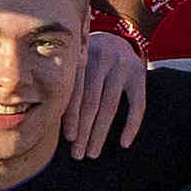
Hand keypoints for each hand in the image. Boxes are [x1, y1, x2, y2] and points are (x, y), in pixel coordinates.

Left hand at [64, 28, 151, 153]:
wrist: (117, 36)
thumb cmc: (87, 59)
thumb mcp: (76, 61)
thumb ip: (67, 82)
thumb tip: (52, 122)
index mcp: (80, 56)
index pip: (74, 92)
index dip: (70, 117)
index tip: (68, 138)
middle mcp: (101, 58)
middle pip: (91, 102)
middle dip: (83, 131)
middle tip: (78, 154)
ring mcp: (122, 65)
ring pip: (110, 107)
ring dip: (100, 133)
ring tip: (92, 153)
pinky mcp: (139, 74)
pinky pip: (137, 105)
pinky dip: (131, 126)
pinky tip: (123, 143)